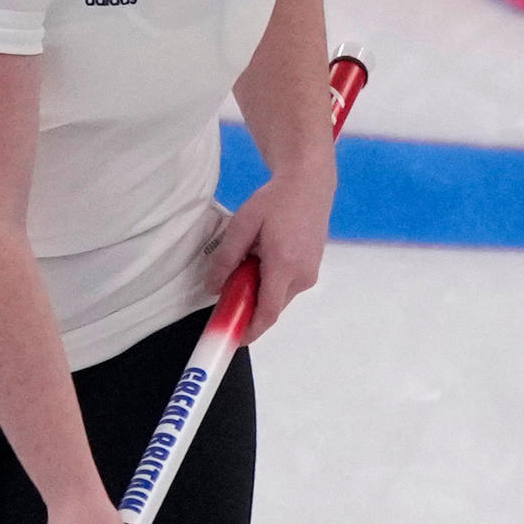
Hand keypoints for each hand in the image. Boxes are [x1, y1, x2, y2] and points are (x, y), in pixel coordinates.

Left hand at [211, 176, 327, 345]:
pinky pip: (286, 287)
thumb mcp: (243, 224)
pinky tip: (261, 259)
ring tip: (247, 263)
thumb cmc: (275, 201)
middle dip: (249, 307)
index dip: (249, 330)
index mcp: (284, 265)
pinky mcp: (312, 270)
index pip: (267, 312)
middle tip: (227, 292)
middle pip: (271, 307)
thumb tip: (212, 287)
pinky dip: (270, 283)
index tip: (232, 338)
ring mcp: (310, 274)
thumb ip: (226, 258)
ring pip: (279, 298)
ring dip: (259, 292)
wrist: (309, 185)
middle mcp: (302, 276)